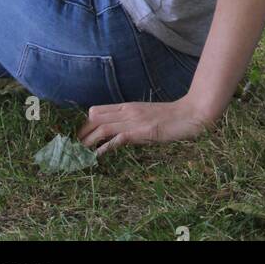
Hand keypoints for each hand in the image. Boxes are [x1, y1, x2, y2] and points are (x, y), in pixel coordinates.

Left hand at [76, 100, 214, 153]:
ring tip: (78, 153)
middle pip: (95, 118)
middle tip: (74, 148)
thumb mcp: (147, 115)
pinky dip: (104, 148)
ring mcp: (134, 121)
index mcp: (128, 106)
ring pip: (102, 128)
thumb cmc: (171, 117)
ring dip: (88, 141)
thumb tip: (118, 132)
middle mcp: (127, 111)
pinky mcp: (141, 132)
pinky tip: (97, 156)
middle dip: (82, 133)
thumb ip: (132, 120)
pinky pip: (117, 139)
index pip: (98, 111)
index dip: (86, 124)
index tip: (80, 137)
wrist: (190, 114)